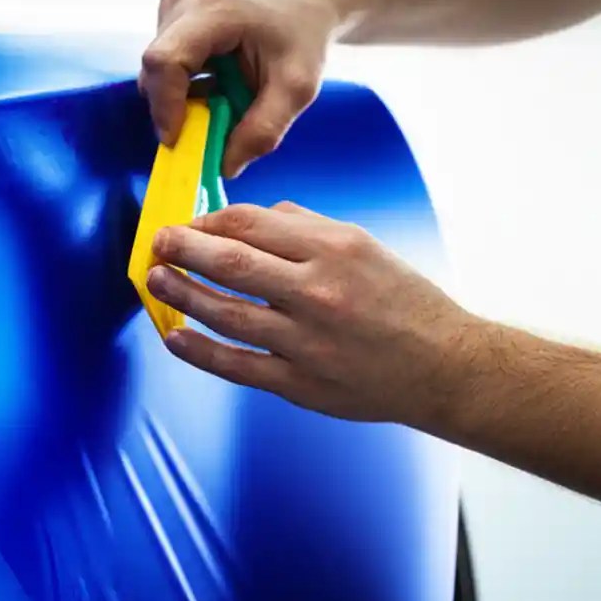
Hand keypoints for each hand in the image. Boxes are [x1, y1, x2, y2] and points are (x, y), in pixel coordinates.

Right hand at [140, 0, 340, 176]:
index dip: (165, 106)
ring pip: (158, 65)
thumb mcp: (297, 88)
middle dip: (175, 106)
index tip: (181, 140)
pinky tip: (214, 80)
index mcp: (214, 8)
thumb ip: (263, 131)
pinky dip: (183, 80)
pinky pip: (165, 55)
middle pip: (156, 66)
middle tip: (206, 129)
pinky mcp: (173, 7)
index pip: (165, 60)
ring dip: (180, 94)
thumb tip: (224, 167)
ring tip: (218, 98)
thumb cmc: (306, 34)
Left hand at [145, 202, 487, 428]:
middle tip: (158, 243)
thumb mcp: (363, 245)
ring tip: (156, 280)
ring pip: (227, 313)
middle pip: (232, 263)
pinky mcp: (300, 383)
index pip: (252, 224)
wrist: (444, 367)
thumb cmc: (402, 302)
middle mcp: (318, 292)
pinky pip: (238, 365)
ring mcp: (307, 341)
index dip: (209, 221)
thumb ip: (304, 226)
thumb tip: (246, 217)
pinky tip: (175, 336)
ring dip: (183, 294)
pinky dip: (200, 351)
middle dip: (184, 249)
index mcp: (334, 249)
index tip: (188, 223)